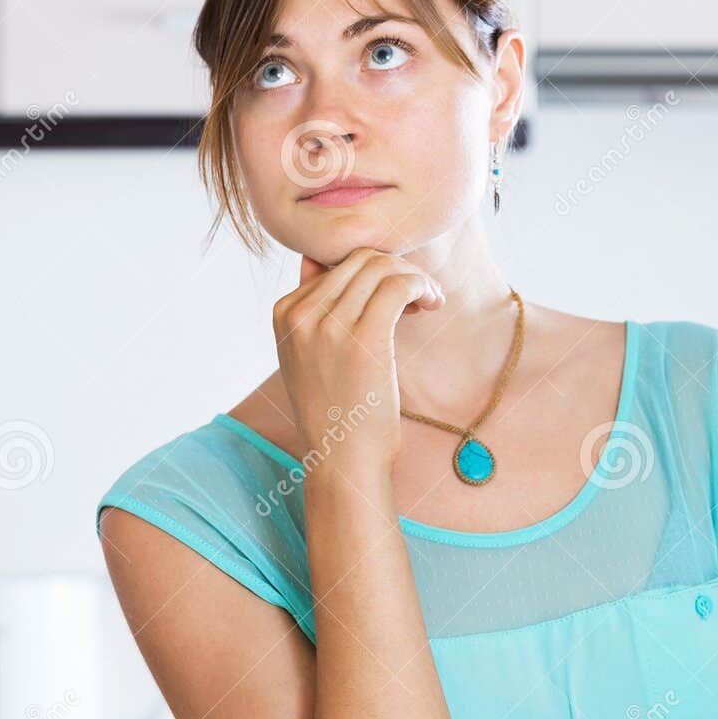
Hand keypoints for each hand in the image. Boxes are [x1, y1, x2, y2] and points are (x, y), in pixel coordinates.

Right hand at [273, 248, 444, 472]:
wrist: (344, 460)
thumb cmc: (336, 413)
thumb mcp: (309, 357)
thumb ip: (313, 311)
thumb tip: (320, 260)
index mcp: (284, 313)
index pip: (333, 261)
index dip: (372, 271)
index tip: (396, 296)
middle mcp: (300, 314)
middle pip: (359, 258)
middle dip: (396, 268)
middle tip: (419, 296)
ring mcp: (328, 325)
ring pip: (380, 266)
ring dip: (413, 277)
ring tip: (429, 301)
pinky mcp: (363, 338)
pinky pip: (398, 285)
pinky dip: (421, 286)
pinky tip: (433, 304)